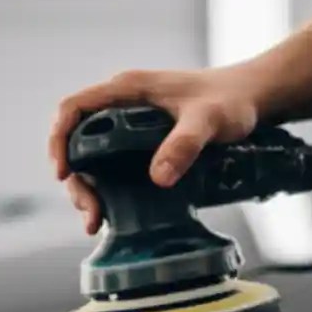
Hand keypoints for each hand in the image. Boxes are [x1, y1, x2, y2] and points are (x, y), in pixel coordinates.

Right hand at [48, 67, 261, 234]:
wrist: (252, 100)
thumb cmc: (230, 100)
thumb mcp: (209, 120)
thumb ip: (185, 144)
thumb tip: (158, 177)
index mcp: (127, 90)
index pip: (73, 108)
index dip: (59, 140)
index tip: (63, 173)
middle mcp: (121, 107)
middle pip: (77, 142)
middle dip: (77, 180)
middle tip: (91, 213)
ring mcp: (129, 126)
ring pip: (93, 159)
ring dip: (89, 190)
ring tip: (97, 222)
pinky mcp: (142, 145)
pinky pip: (113, 167)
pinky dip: (108, 191)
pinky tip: (113, 215)